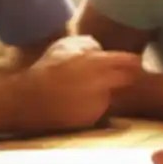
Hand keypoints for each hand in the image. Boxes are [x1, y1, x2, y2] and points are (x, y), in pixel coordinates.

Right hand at [19, 36, 142, 131]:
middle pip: (128, 79)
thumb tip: (103, 50)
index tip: (133, 62)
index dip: (132, 61)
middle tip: (117, 75)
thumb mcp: (65, 46)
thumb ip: (88, 45)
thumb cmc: (47, 68)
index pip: (130, 61)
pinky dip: (97, 105)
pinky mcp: (93, 119)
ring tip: (90, 89)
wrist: (29, 99)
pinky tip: (82, 102)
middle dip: (125, 76)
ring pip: (114, 94)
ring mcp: (98, 103)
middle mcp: (102, 83)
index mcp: (96, 63)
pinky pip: (102, 109)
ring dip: (109, 91)